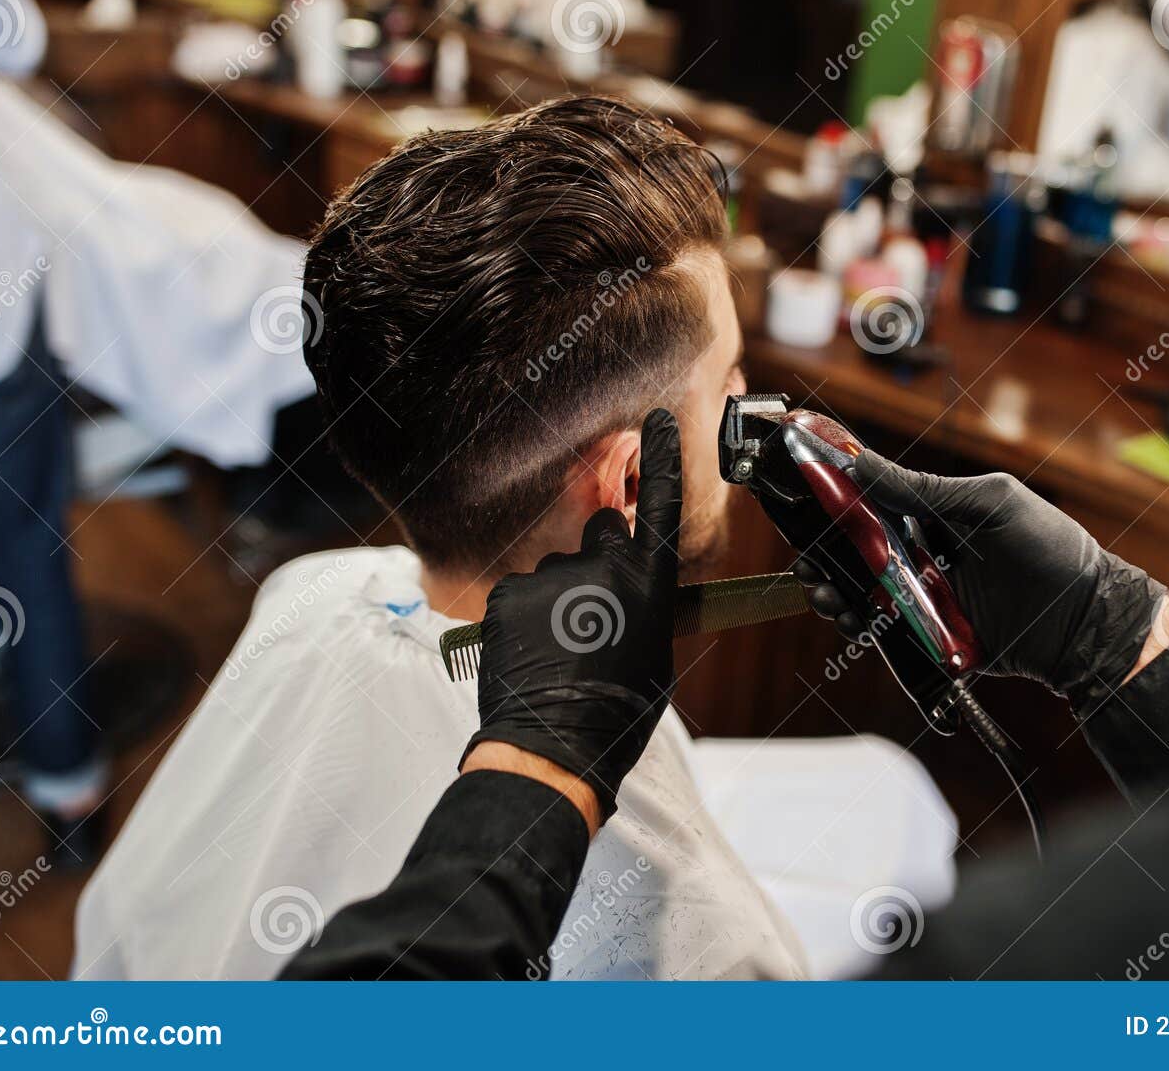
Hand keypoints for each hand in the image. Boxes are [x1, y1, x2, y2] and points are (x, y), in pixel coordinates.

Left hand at [463, 409, 681, 821]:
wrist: (556, 749)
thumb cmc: (619, 713)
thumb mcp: (654, 655)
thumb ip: (641, 605)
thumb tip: (626, 592)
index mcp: (648, 582)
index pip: (660, 504)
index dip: (662, 457)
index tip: (656, 420)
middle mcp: (601, 568)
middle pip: (600, 533)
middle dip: (596, 560)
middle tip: (591, 614)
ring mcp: (550, 579)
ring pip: (555, 573)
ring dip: (556, 601)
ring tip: (557, 655)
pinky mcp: (507, 595)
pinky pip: (520, 595)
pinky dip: (523, 620)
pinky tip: (529, 657)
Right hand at [793, 450, 1166, 697]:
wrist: (1085, 621)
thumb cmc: (1048, 549)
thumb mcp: (986, 504)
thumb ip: (923, 489)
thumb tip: (861, 465)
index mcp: (937, 517)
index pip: (874, 505)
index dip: (837, 505)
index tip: (803, 502)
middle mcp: (926, 556)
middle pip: (858, 554)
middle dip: (825, 556)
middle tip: (806, 561)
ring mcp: (926, 598)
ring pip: (864, 594)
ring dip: (835, 592)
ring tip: (824, 593)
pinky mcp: (932, 638)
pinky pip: (886, 633)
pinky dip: (860, 626)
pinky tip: (849, 619)